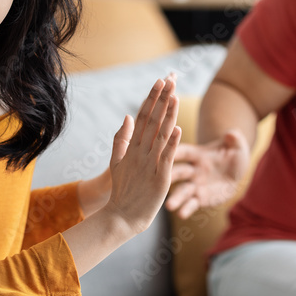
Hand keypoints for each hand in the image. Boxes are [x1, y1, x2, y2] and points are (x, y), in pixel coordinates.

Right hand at [101, 75, 181, 235]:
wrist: (122, 216)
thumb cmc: (123, 190)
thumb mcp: (117, 161)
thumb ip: (121, 138)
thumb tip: (128, 116)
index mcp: (132, 146)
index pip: (143, 116)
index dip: (152, 98)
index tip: (159, 82)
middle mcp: (141, 151)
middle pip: (153, 119)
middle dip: (162, 98)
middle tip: (170, 79)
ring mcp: (150, 163)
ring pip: (161, 134)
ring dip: (169, 114)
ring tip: (176, 96)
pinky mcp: (160, 176)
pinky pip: (167, 156)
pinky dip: (172, 142)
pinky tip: (178, 128)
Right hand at [164, 130, 249, 218]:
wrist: (235, 172)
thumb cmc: (233, 154)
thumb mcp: (237, 145)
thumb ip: (234, 139)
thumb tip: (231, 134)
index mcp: (199, 154)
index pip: (184, 151)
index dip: (175, 151)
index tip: (163, 151)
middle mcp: (193, 170)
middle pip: (179, 172)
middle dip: (169, 176)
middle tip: (158, 179)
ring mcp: (195, 185)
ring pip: (182, 191)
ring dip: (175, 198)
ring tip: (168, 206)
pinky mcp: (200, 198)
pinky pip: (192, 204)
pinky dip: (187, 209)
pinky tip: (181, 214)